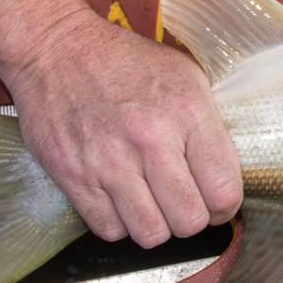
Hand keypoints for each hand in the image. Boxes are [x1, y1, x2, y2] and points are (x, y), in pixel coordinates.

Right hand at [5, 9, 243, 247]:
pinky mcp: (73, 176)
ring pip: (150, 234)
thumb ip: (209, 126)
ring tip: (152, 202)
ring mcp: (108, 161)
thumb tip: (225, 176)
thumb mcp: (186, 76)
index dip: (225, 206)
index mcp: (187, 112)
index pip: (224, 191)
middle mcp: (150, 140)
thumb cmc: (126, 61)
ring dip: (156, 224)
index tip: (216, 201)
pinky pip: (110, 230)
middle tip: (184, 202)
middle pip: (189, 221)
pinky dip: (119, 223)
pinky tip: (121, 198)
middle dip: (192, 218)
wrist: (57, 48)